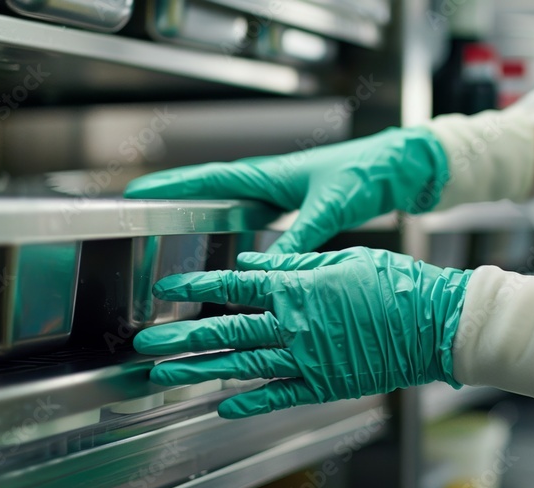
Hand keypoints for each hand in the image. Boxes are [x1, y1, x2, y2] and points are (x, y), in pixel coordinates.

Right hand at [124, 129, 448, 252]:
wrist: (397, 169)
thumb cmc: (365, 173)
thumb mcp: (329, 208)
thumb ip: (299, 240)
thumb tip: (269, 272)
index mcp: (268, 174)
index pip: (208, 179)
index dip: (171, 187)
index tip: (136, 194)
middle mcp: (269, 183)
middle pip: (211, 194)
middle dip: (178, 206)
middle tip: (143, 222)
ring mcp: (281, 197)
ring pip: (232, 211)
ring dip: (207, 223)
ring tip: (176, 243)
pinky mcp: (297, 210)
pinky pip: (257, 225)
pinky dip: (241, 238)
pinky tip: (234, 259)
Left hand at [133, 248, 470, 417]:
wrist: (436, 325)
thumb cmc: (397, 285)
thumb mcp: (343, 260)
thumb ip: (292, 263)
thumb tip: (252, 262)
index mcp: (299, 287)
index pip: (235, 285)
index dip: (197, 286)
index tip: (168, 289)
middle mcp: (294, 325)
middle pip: (225, 330)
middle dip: (180, 337)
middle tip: (144, 343)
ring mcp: (306, 359)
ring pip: (240, 365)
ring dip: (199, 370)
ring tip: (165, 374)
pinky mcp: (323, 384)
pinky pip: (276, 395)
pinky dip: (246, 402)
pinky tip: (221, 405)